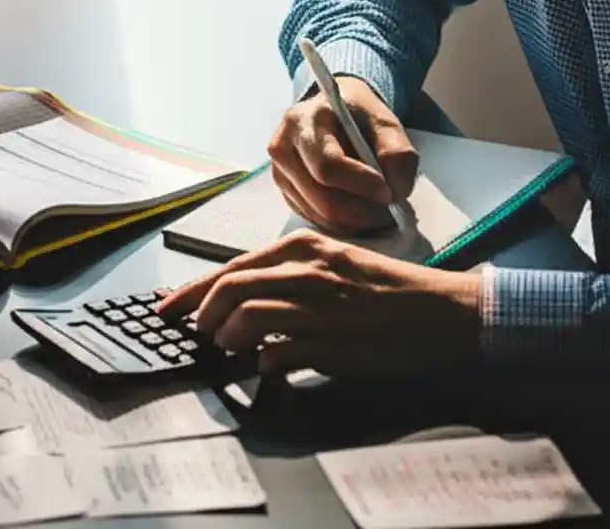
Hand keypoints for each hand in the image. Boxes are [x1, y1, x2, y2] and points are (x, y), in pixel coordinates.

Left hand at [158, 229, 482, 377]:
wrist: (441, 311)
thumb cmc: (387, 290)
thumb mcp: (332, 264)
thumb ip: (288, 276)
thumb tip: (243, 300)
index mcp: (302, 246)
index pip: (230, 266)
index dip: (192, 290)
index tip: (168, 306)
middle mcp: (304, 270)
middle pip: (228, 288)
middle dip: (202, 313)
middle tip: (198, 331)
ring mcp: (316, 306)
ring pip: (246, 317)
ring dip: (229, 337)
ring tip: (231, 347)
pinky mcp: (330, 341)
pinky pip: (277, 353)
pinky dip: (263, 360)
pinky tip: (267, 363)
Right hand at [268, 76, 417, 233]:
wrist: (331, 113)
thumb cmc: (357, 116)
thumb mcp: (384, 122)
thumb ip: (397, 154)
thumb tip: (396, 194)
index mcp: (304, 121)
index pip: (328, 165)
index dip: (361, 185)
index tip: (390, 193)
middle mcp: (282, 149)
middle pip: (322, 198)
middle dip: (362, 212)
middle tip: (390, 214)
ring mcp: (280, 174)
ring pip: (318, 214)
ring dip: (354, 222)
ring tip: (378, 212)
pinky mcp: (284, 193)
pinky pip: (314, 219)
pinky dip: (340, 223)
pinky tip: (358, 211)